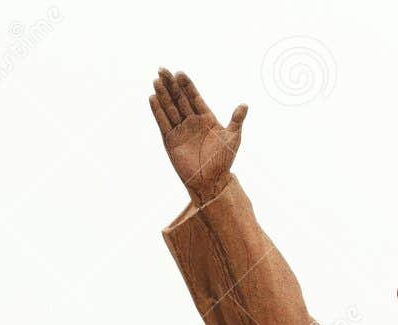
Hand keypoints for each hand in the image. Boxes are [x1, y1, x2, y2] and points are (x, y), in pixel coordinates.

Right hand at [150, 69, 246, 201]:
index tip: (180, 73)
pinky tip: (153, 99)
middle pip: (179, 99)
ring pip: (170, 108)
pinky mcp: (171, 140)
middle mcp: (192, 122)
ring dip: (163, 95)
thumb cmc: (224, 161)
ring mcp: (181, 130)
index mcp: (206, 118)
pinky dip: (158, 111)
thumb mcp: (233, 139)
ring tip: (156, 81)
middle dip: (171, 85)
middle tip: (163, 70)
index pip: (194, 97)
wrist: (212, 182)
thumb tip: (245, 105)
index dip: (187, 86)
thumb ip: (236, 121)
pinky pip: (163, 123)